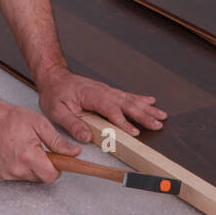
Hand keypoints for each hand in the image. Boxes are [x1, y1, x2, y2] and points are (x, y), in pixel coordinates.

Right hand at [0, 101, 80, 182]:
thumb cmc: (10, 118)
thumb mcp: (40, 125)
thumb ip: (58, 142)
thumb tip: (74, 152)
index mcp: (28, 157)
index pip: (51, 176)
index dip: (56, 168)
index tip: (55, 160)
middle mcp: (15, 169)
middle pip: (39, 178)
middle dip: (42, 166)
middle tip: (37, 149)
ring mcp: (4, 173)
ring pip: (26, 178)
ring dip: (28, 167)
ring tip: (22, 148)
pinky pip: (13, 176)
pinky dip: (15, 167)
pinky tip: (11, 153)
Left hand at [36, 68, 167, 143]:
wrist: (54, 77)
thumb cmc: (55, 92)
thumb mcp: (56, 110)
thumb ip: (72, 124)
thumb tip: (85, 137)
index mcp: (91, 95)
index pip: (110, 110)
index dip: (123, 122)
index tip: (134, 132)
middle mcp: (103, 91)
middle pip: (127, 104)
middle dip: (144, 115)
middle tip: (157, 124)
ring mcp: (107, 91)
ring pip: (130, 100)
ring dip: (147, 108)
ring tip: (162, 116)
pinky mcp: (108, 92)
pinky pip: (127, 95)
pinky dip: (141, 99)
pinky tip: (151, 102)